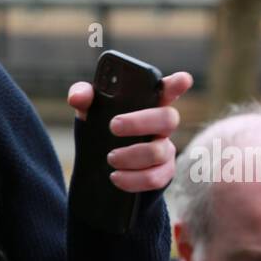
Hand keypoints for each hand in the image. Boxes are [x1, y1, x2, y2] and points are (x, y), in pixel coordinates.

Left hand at [67, 71, 192, 192]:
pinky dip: (133, 179)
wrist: (98, 166)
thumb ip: (83, 97)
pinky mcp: (161, 173)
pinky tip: (115, 176)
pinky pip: (156, 178)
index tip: (182, 80)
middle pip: (168, 119)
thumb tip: (78, 97)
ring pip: (159, 152)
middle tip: (114, 126)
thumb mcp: (89, 111)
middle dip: (140, 122)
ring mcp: (164, 149)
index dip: (177, 84)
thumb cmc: (101, 128)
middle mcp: (162, 124)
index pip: (168, 89)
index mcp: (149, 103)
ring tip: (110, 157)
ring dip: (131, 155)